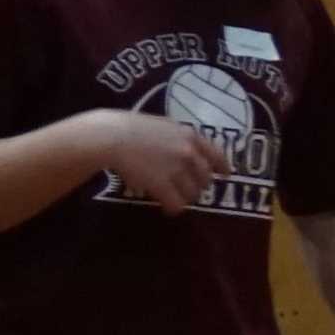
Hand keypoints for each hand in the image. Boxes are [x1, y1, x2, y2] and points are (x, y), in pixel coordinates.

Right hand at [95, 110, 222, 211]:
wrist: (109, 136)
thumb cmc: (129, 127)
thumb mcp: (162, 125)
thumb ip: (178, 137)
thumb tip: (188, 149)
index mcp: (189, 136)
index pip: (216, 154)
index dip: (222, 167)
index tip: (225, 175)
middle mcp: (188, 153)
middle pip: (205, 179)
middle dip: (197, 186)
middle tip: (186, 189)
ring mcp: (176, 169)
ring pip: (192, 194)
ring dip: (184, 198)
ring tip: (173, 198)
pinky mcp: (163, 185)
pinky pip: (177, 204)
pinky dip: (173, 209)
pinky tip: (167, 209)